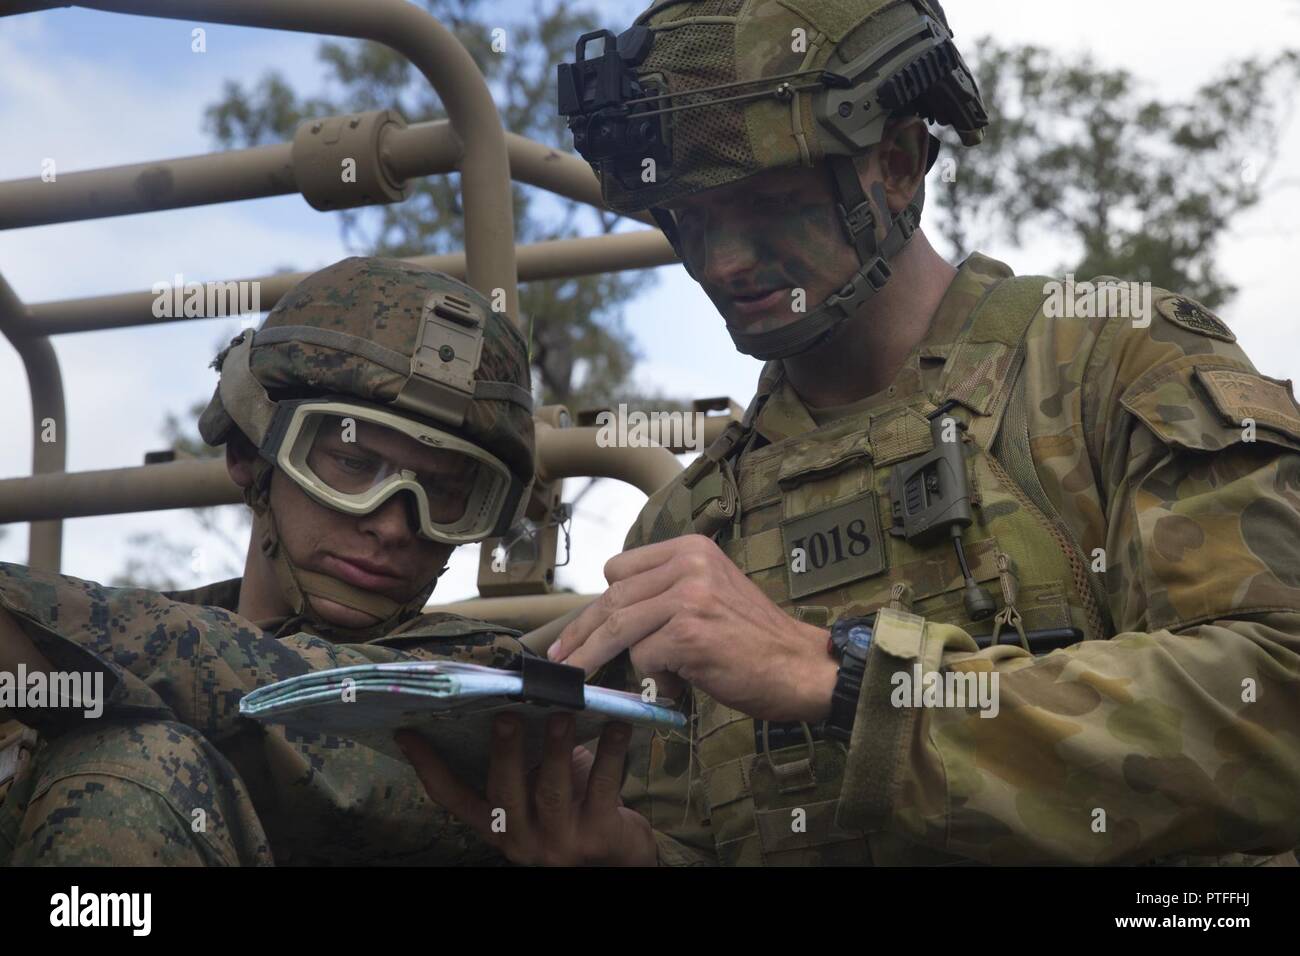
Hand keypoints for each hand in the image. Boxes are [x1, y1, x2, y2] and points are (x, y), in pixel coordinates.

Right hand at [396, 712, 657, 866]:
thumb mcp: (539, 791)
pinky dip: (611, 754)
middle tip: (505, 715)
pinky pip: (604, 789)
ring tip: (562, 713)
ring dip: (558, 749)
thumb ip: (524, 760)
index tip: (405, 730)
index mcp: (498, 825)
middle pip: (504, 793)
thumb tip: (507, 696)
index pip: (452, 798)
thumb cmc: (575, 810)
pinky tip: (618, 726)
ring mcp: (560, 842)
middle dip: (505, 752)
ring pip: (553, 791)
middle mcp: (521, 838)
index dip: (428, 766)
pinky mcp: (599, 837)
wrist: (619, 860)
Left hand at [547, 534, 838, 723]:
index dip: (598, 603)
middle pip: (612, 598)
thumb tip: (611, 621)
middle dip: (581, 632)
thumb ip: (667, 595)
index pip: (620, 568)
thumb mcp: (712, 594)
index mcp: (692, 548)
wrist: (802, 666)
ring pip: (618, 628)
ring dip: (594, 658)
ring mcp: (688, 596)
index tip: (579, 628)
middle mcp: (689, 564)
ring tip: (579, 678)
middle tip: (561, 657)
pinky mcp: (688, 632)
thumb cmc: (755, 641)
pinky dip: (654, 679)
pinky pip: (644, 658)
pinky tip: (679, 685)